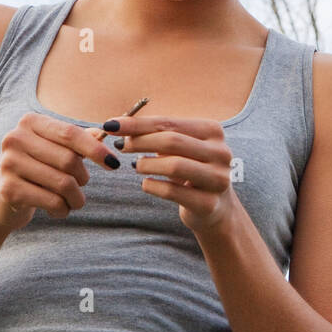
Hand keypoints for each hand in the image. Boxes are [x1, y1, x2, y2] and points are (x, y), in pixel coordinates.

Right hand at [0, 111, 121, 232]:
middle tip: (81, 185)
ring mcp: (8, 163)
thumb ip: (79, 139)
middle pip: (69, 160)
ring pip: (63, 183)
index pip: (70, 133)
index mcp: (29, 122)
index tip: (113, 164)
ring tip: (73, 201)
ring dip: (76, 198)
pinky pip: (52, 201)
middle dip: (83, 178)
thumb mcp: (55, 149)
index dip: (96, 150)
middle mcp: (15, 138)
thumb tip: (104, 132)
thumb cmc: (36, 170)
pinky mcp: (8, 189)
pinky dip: (62, 209)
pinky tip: (57, 210)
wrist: (1, 200)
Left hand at [101, 115, 241, 234]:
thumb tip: (118, 126)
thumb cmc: (190, 171)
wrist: (216, 208)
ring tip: (136, 166)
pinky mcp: (209, 203)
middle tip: (121, 146)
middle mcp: (221, 152)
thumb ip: (155, 135)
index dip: (137, 123)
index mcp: (214, 131)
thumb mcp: (179, 149)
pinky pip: (173, 191)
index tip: (111, 124)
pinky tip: (145, 184)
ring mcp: (218, 179)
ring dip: (147, 164)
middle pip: (172, 141)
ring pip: (174, 165)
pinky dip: (153, 185)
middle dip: (141, 142)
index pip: (169, 123)